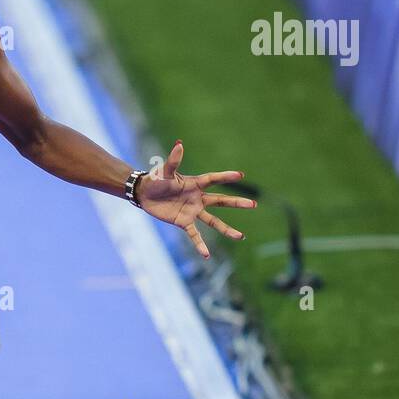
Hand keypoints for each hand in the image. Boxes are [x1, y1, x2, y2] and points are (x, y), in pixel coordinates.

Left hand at [135, 140, 254, 258]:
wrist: (145, 194)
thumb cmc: (156, 179)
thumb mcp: (164, 171)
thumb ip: (173, 160)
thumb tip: (179, 144)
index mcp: (195, 184)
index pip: (213, 179)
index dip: (225, 177)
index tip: (241, 175)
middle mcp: (197, 198)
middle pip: (221, 201)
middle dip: (236, 203)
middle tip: (253, 204)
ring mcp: (192, 211)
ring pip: (213, 221)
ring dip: (226, 229)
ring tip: (241, 236)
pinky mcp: (183, 222)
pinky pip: (194, 235)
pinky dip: (200, 244)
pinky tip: (207, 255)